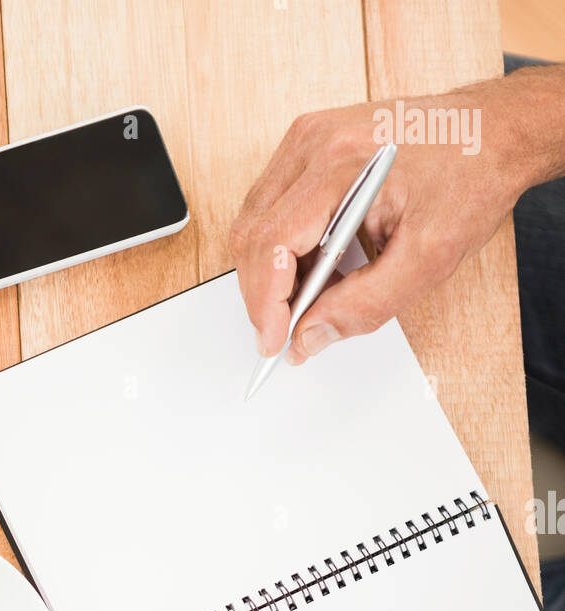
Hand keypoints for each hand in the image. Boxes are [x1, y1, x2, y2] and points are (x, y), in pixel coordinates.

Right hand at [229, 68, 564, 364]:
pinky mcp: (312, 144)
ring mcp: (308, 137)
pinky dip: (284, 247)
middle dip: (264, 293)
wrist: (495, 132)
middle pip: (252, 234)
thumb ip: (364, 305)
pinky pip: (273, 205)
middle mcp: (313, 141)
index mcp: (339, 163)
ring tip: (312, 299)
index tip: (274, 342)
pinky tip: (319, 267)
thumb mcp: (428, 258)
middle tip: (290, 332)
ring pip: (256, 221)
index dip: (264, 303)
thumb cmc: (471, 179)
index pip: (270, 244)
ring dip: (272, 271)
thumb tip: (310, 337)